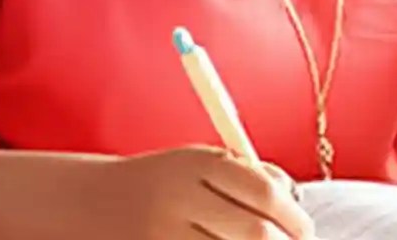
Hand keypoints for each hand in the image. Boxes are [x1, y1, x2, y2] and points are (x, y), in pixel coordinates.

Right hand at [59, 146, 314, 239]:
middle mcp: (180, 200)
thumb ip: (252, 175)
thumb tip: (295, 202)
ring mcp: (163, 236)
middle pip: (255, 234)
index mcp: (199, 165)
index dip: (295, 218)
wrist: (92, 203)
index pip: (265, 194)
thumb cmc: (165, 183)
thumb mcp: (203, 164)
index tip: (305, 230)